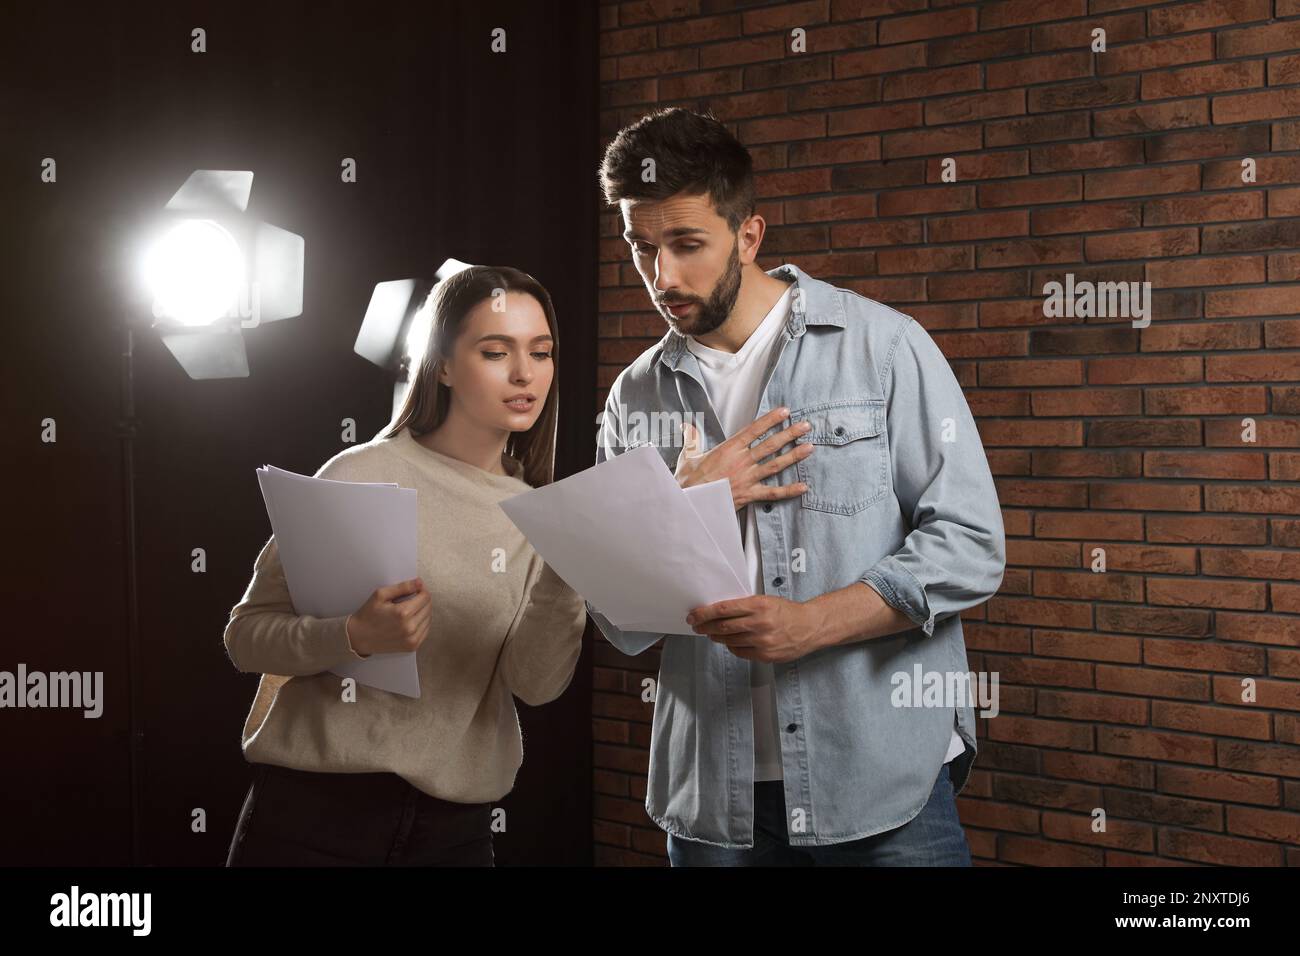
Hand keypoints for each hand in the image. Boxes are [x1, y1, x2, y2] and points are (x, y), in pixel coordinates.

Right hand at [345, 578, 431, 656]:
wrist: (359, 637)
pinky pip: (426, 631)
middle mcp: (410, 627)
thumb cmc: (368, 615)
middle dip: (423, 600)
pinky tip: (412, 620)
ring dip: (424, 611)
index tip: (416, 589)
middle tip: (413, 598)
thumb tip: (419, 582)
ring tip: (411, 609)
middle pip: (428, 607)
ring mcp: (412, 639)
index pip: (425, 597)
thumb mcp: (381, 595)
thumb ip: (402, 587)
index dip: (422, 590)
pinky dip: (422, 623)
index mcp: (403, 613)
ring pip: (429, 619)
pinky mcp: (412, 646)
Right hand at [674, 406, 813, 510]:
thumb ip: (692, 439)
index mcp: (728, 449)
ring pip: (774, 465)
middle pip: (769, 445)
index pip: (753, 430)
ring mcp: (747, 478)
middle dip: (789, 434)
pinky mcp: (749, 495)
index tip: (784, 411)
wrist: (689, 503)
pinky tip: (803, 487)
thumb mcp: (688, 456)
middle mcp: (740, 462)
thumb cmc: (688, 481)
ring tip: (809, 448)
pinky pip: (772, 493)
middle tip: (805, 426)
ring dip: (793, 456)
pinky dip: (788, 491)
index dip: (770, 420)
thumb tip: (686, 427)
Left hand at [684, 594, 825, 662]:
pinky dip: (731, 646)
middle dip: (705, 626)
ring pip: (729, 640)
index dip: (704, 613)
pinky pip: (740, 652)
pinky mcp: (766, 655)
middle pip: (722, 626)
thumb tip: (719, 611)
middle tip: (697, 626)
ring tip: (711, 633)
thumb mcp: (766, 600)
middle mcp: (760, 623)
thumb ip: (744, 606)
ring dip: (716, 637)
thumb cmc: (787, 612)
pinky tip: (729, 641)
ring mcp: (763, 641)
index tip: (694, 615)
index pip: (723, 609)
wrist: (811, 627)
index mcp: (758, 605)